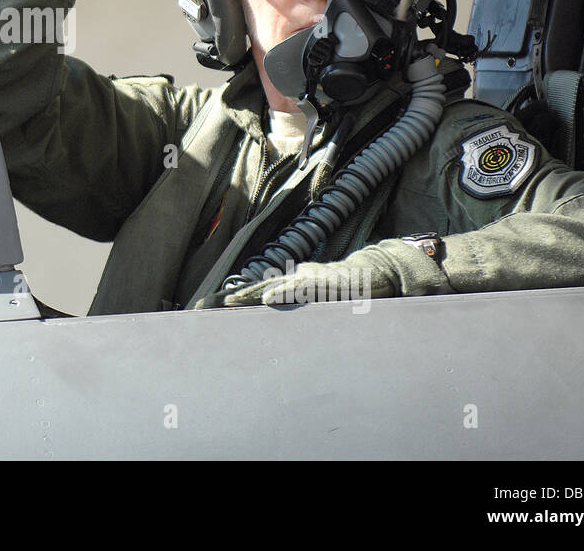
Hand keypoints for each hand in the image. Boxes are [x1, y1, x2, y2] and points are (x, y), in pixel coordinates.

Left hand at [193, 258, 396, 308]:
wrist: (378, 273)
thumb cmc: (350, 289)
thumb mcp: (320, 298)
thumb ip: (301, 302)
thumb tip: (278, 309)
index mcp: (292, 282)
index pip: (258, 290)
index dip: (235, 299)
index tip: (210, 308)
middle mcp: (296, 276)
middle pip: (258, 286)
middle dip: (232, 298)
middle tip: (205, 307)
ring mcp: (308, 277)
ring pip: (274, 286)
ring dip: (250, 296)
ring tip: (228, 304)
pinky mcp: (324, 282)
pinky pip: (300, 289)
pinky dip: (284, 293)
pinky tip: (268, 300)